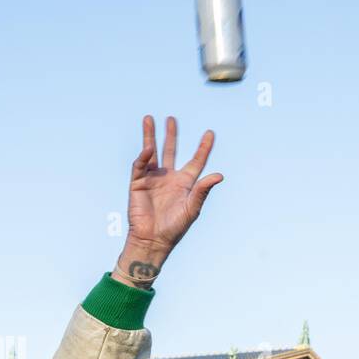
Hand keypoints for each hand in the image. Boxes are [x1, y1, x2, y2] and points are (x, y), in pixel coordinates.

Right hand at [112, 116, 222, 288]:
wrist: (153, 239)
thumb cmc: (175, 227)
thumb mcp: (192, 208)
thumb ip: (203, 190)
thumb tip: (219, 175)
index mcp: (185, 183)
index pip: (196, 161)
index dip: (203, 148)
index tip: (210, 133)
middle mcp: (169, 178)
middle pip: (171, 151)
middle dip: (171, 135)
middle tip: (172, 119)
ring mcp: (153, 178)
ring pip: (152, 153)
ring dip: (150, 136)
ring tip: (149, 119)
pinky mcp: (138, 182)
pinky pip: (140, 165)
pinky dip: (143, 156)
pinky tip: (148, 148)